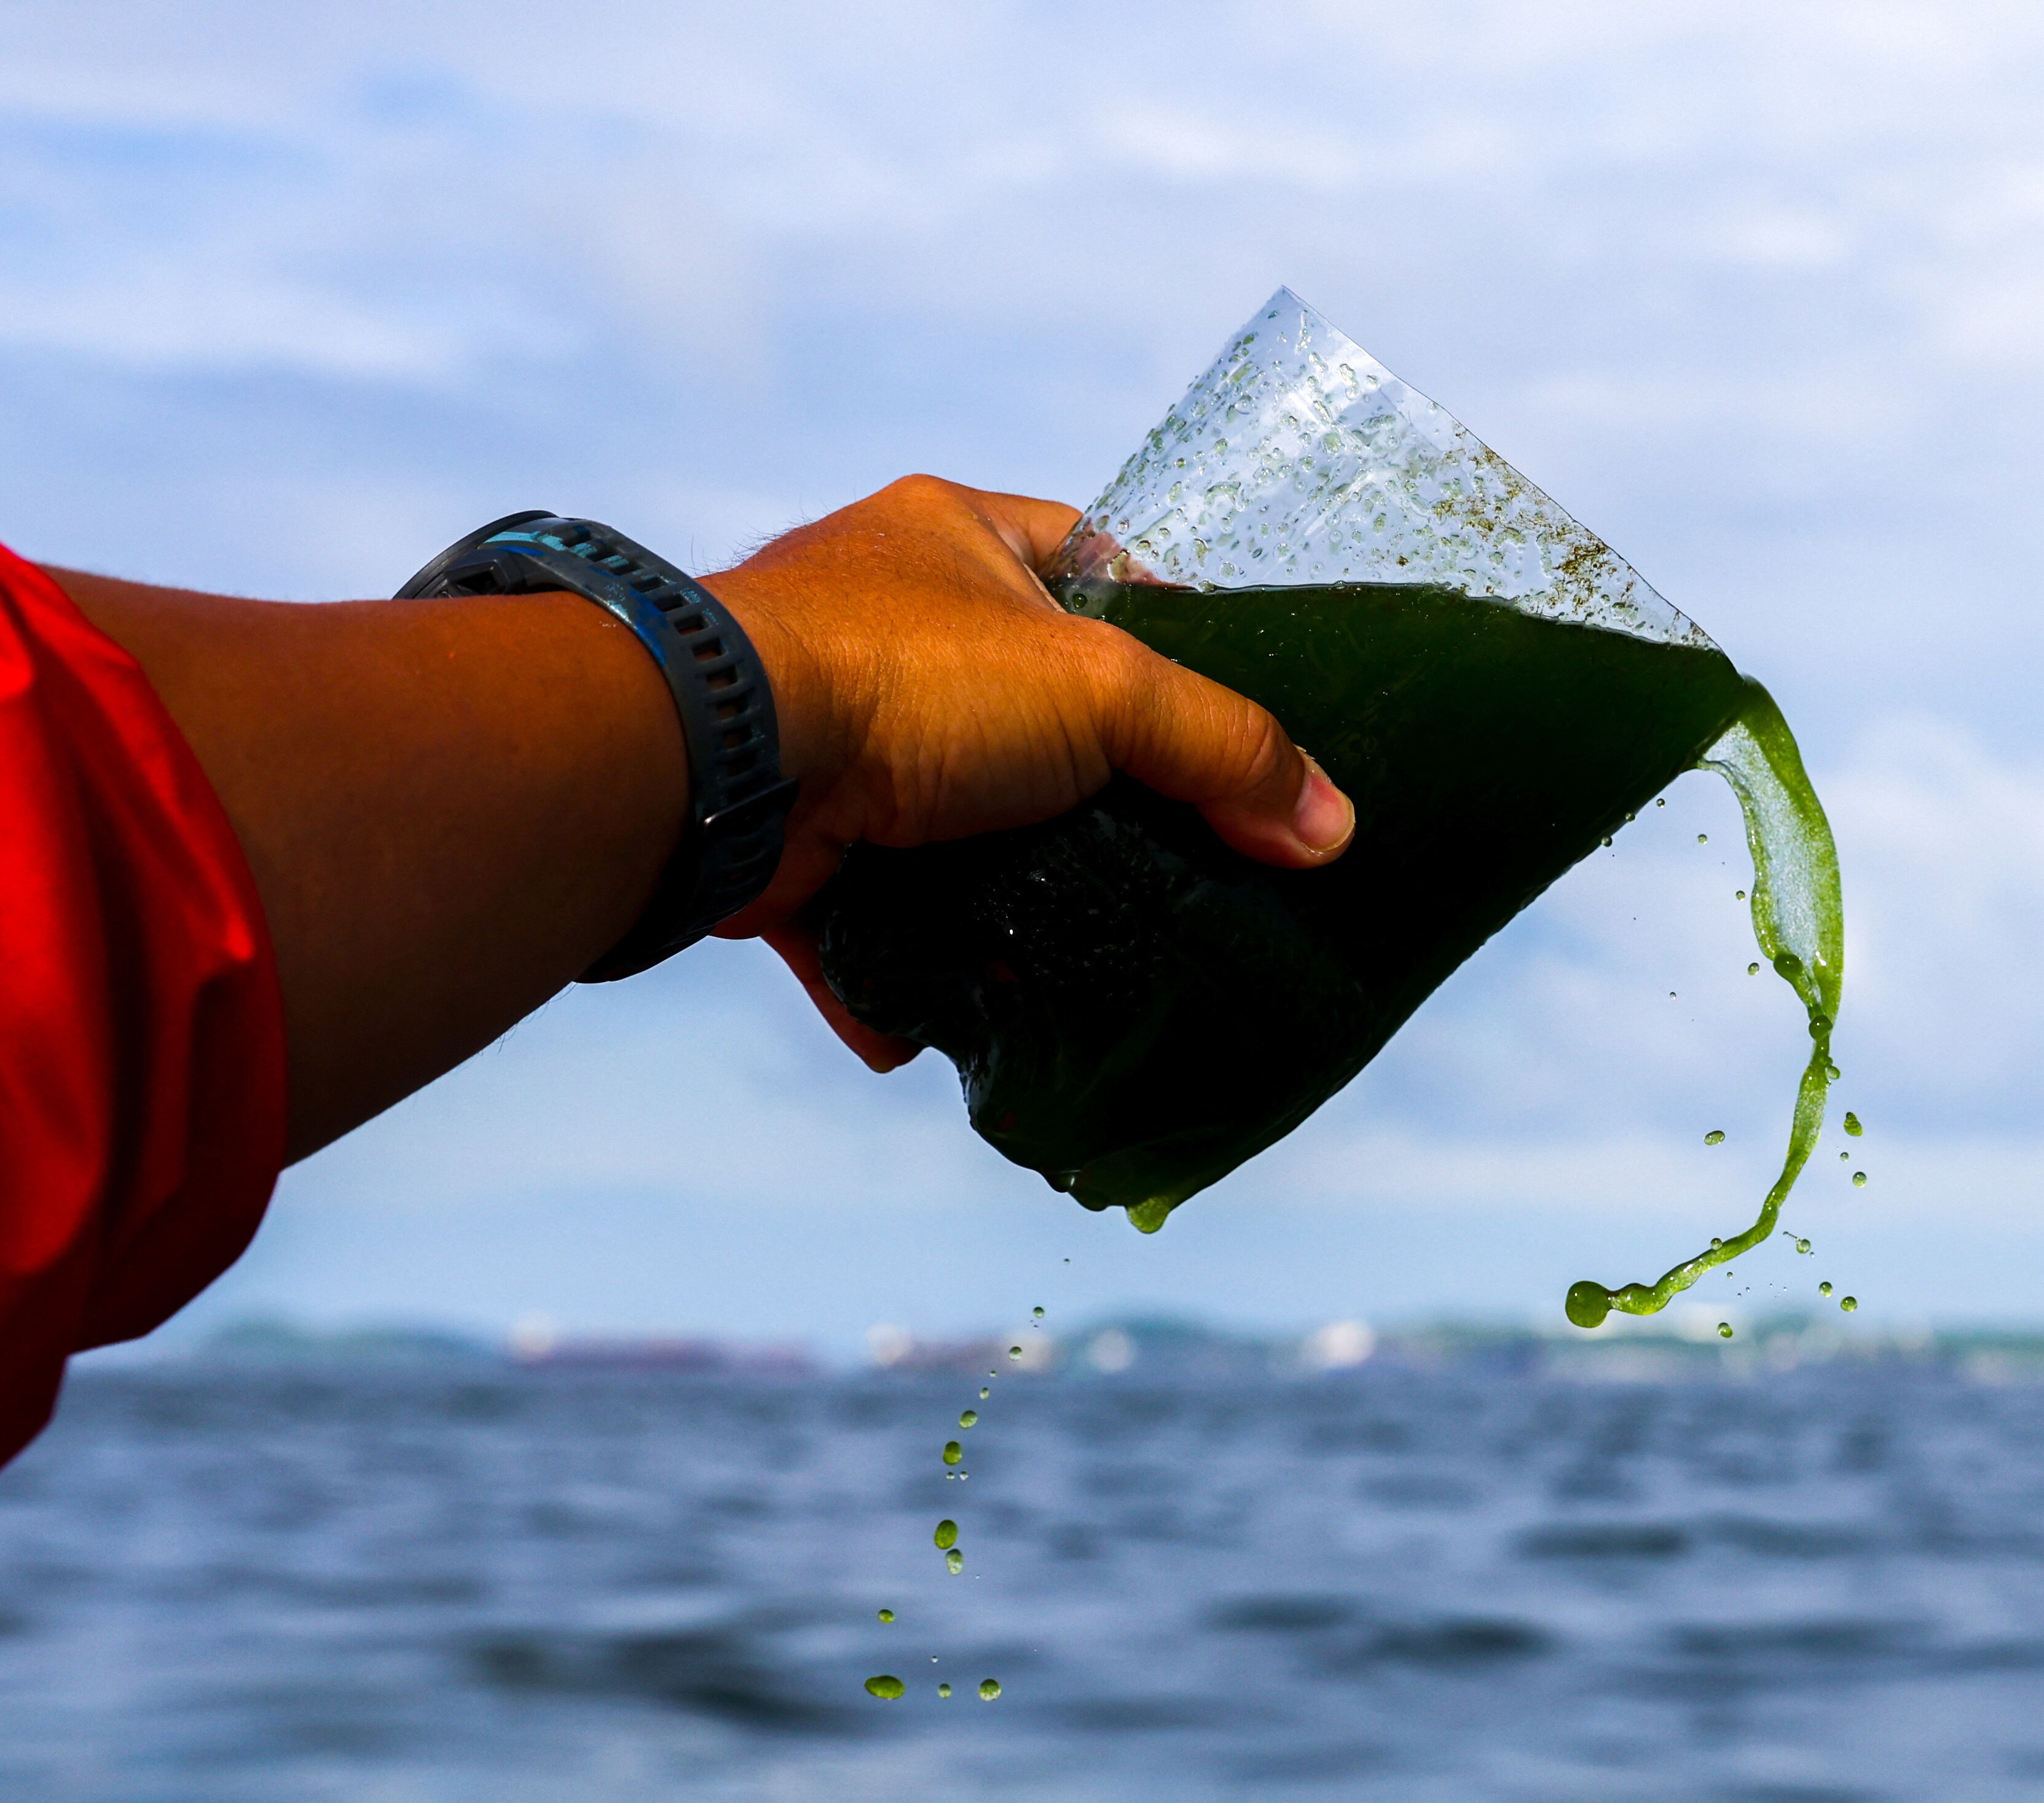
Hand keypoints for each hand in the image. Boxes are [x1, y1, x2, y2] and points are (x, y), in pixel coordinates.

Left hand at [703, 475, 1355, 1069]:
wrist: (714, 761)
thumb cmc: (905, 677)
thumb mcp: (1103, 691)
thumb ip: (1224, 751)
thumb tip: (1329, 825)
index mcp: (959, 538)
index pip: (1094, 561)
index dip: (1167, 629)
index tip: (1223, 717)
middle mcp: (882, 621)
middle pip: (1026, 712)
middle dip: (1087, 794)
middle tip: (1168, 860)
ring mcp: (824, 731)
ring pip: (943, 825)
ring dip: (996, 898)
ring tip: (1068, 958)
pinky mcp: (780, 838)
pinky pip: (857, 918)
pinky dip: (894, 978)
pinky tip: (938, 1022)